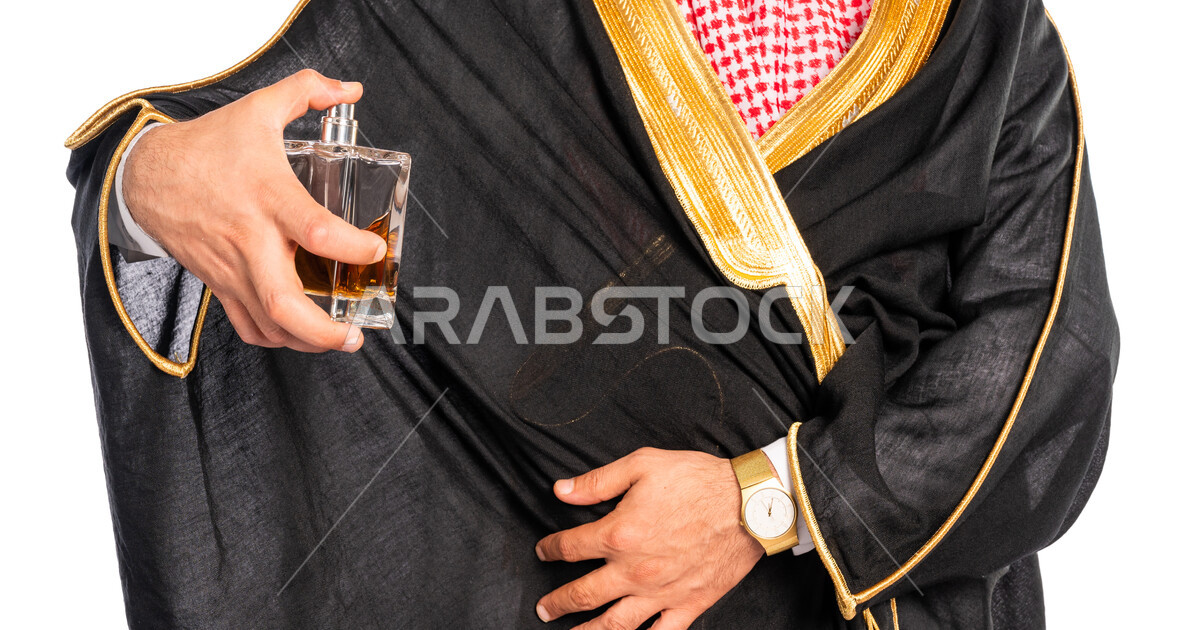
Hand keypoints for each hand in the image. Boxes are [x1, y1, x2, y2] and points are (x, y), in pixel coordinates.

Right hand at [122, 69, 385, 352]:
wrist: (146, 176)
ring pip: (267, 324)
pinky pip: (247, 325)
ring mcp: (233, 268)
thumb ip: (306, 91)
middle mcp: (250, 240)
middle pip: (284, 301)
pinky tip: (300, 334)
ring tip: (340, 339)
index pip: (315, 231)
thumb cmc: (206, 147)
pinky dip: (276, 338)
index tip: (375, 250)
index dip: (351, 247)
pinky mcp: (220, 283)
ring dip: (305, 342)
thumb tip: (348, 88)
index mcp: (267, 197)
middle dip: (324, 330)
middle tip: (354, 333)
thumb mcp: (257, 109)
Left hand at [535, 448, 762, 628]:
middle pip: (583, 594)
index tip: (544, 551)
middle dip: (558, 602)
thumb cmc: (698, 480)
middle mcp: (634, 571)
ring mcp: (661, 593)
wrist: (749, 503)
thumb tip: (561, 490)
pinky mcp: (688, 605)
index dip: (551, 549)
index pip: (571, 547)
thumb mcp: (643, 465)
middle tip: (544, 609)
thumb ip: (598, 482)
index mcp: (619, 534)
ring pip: (614, 625)